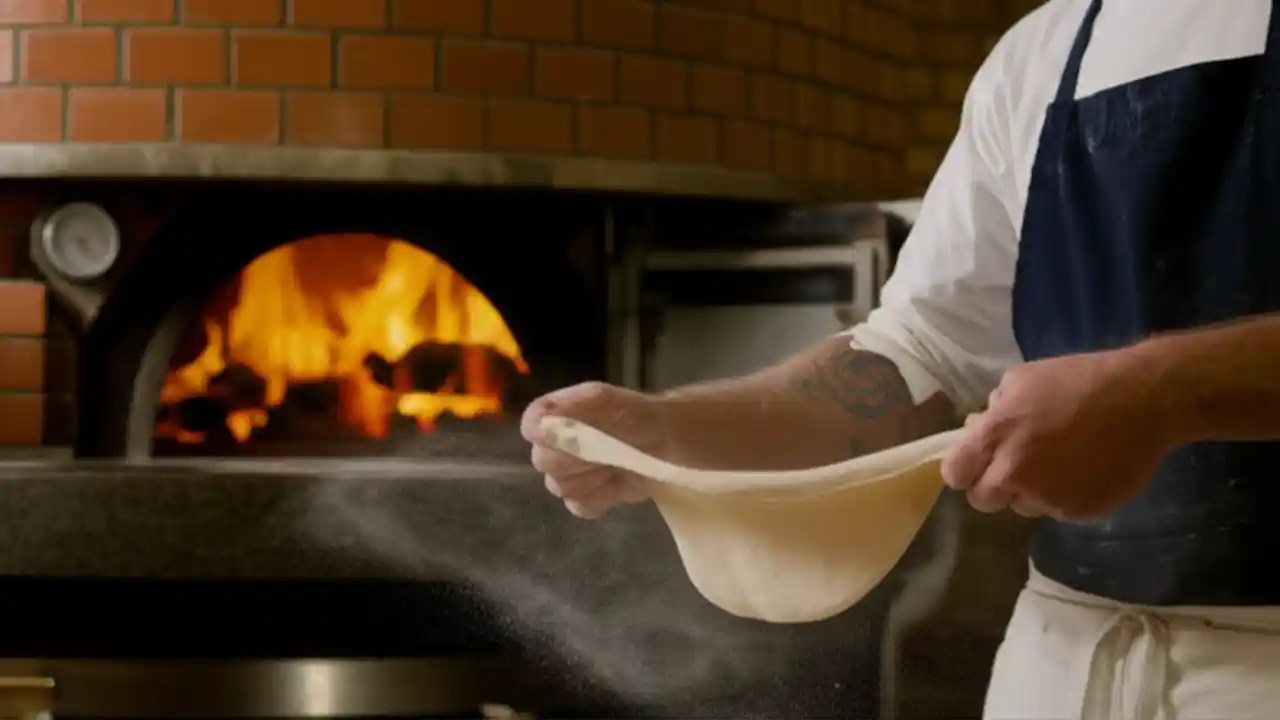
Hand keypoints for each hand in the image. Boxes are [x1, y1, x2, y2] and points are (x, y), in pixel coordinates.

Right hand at [520, 382, 669, 518]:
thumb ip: (585, 412)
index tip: (576, 441)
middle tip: (611, 454)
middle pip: (542, 461)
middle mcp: (566, 438)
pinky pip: (576, 506)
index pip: (533, 424)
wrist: (686, 446)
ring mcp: (577, 469)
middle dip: (578, 463)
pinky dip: (598, 501)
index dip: (546, 437)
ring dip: (591, 482)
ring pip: (558, 487)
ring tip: (619, 468)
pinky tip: (618, 489)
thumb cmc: (659, 422)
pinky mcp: (591, 494)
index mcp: (570, 409)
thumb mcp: (628, 408)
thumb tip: (539, 425)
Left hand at [941, 349, 1175, 520]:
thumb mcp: (1022, 379)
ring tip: (1060, 462)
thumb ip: (994, 409)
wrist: (1143, 400)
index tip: (975, 465)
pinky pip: (1057, 510)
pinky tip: (1085, 469)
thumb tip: (978, 427)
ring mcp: (1046, 497)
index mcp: (994, 437)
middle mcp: (1013, 473)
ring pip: (1022, 506)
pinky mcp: (1077, 512)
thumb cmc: (1079, 381)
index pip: (955, 474)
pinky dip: (1065, 496)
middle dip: (993, 486)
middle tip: (1015, 468)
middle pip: (982, 500)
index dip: (964, 470)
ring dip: (1031, 491)